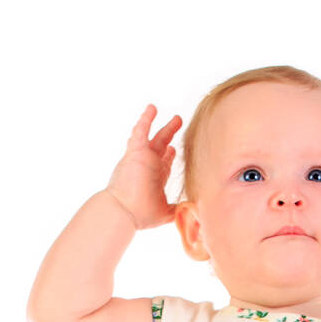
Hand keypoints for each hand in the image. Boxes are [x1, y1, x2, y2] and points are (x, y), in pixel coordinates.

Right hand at [105, 104, 182, 229]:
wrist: (125, 211)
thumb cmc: (143, 214)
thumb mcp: (167, 212)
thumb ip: (180, 209)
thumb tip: (195, 211)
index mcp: (155, 178)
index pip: (164, 163)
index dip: (169, 155)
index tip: (174, 149)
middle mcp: (149, 165)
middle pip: (161, 146)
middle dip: (170, 134)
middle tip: (178, 121)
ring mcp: (142, 157)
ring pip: (153, 136)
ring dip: (162, 125)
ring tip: (172, 114)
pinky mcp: (136, 151)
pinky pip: (141, 130)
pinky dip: (146, 119)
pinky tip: (152, 108)